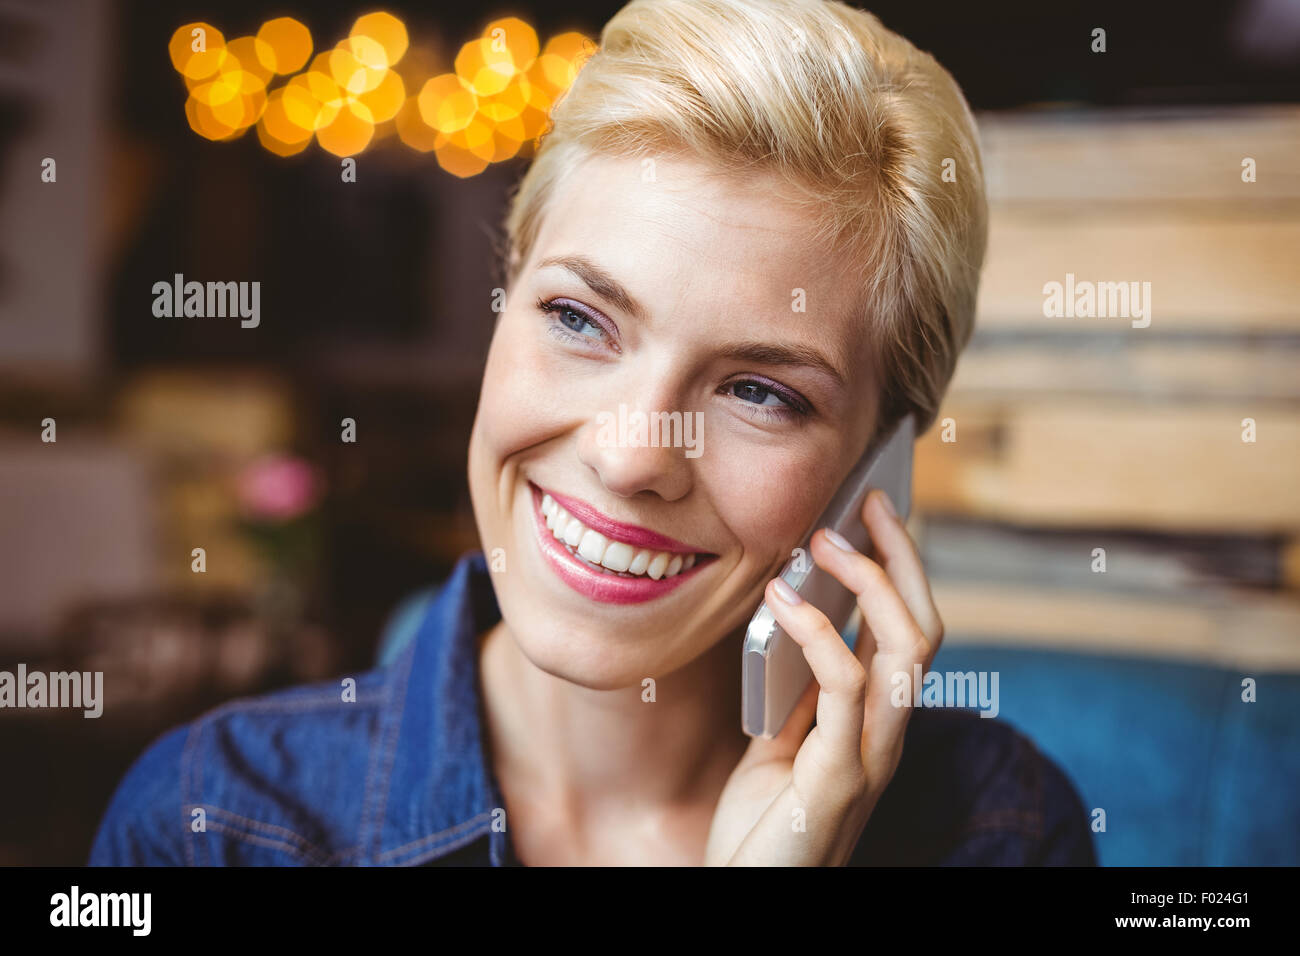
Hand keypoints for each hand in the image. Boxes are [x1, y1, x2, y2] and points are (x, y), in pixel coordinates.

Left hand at [704, 488, 944, 865]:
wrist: (744, 895)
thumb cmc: (760, 825)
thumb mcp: (781, 740)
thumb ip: (797, 688)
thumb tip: (794, 610)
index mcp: (875, 723)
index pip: (909, 632)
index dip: (901, 568)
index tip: (874, 511)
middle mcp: (886, 738)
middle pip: (925, 630)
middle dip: (903, 558)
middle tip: (868, 502)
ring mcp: (870, 761)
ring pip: (907, 652)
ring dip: (870, 583)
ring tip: (823, 540)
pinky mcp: (837, 783)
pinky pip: (846, 690)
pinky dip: (819, 633)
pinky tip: (781, 600)